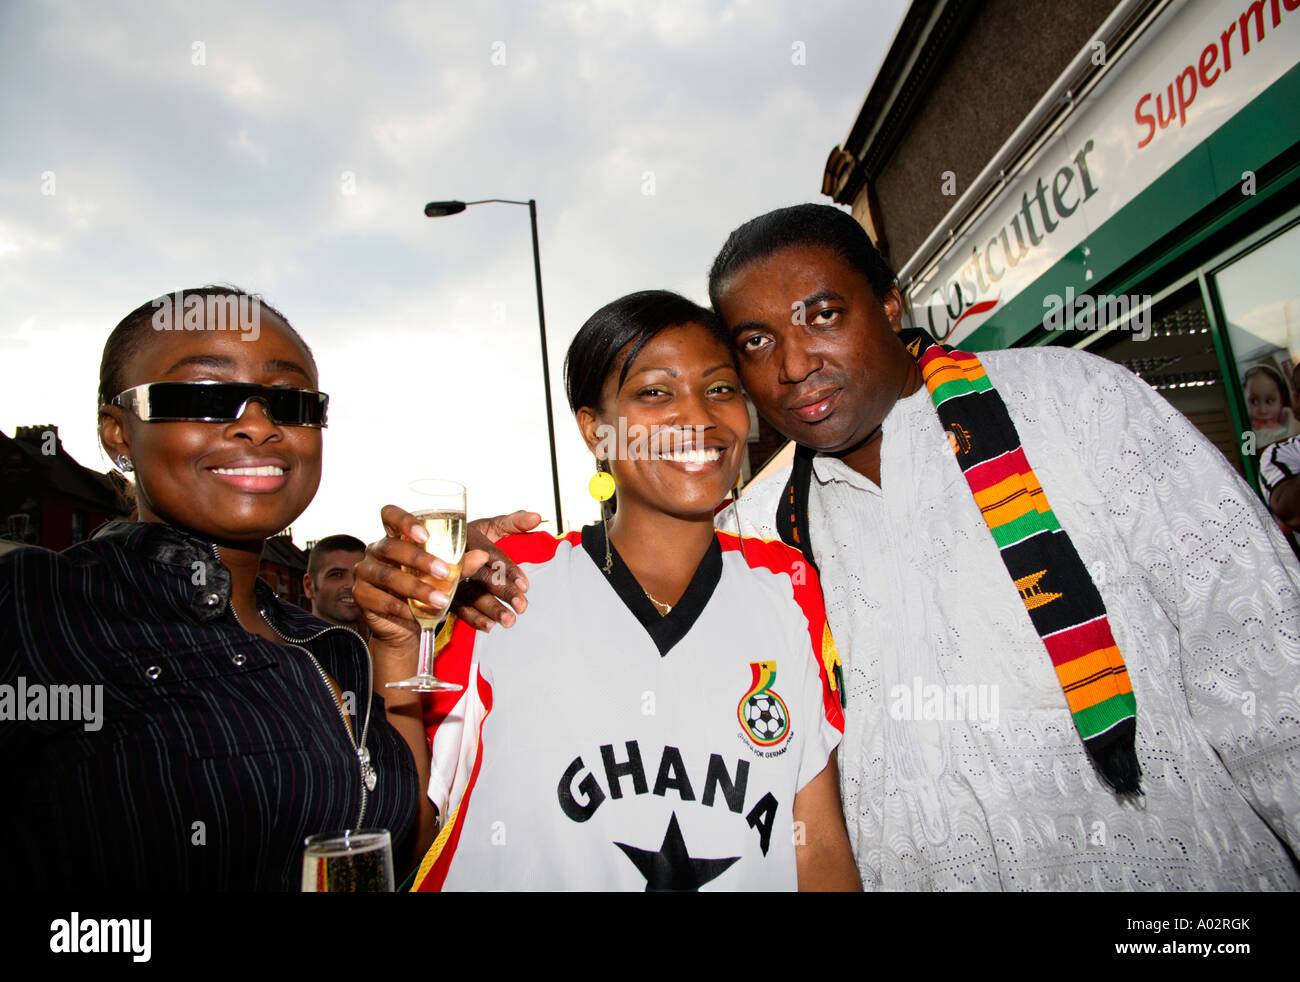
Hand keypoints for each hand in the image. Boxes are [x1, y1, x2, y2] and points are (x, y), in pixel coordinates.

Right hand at [353, 505, 489, 648]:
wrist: (407, 625)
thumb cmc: (425, 591)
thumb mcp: (445, 577)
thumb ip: (460, 566)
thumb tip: (482, 556)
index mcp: (395, 537)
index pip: (390, 515)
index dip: (405, 521)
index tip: (426, 535)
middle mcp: (377, 550)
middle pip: (392, 547)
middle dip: (419, 559)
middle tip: (443, 572)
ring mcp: (366, 572)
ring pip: (388, 576)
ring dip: (417, 588)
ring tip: (441, 600)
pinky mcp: (361, 595)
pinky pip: (381, 600)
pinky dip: (402, 607)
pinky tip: (418, 613)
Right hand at [451, 510, 540, 632]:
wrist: (434, 549)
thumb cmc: (468, 539)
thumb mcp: (488, 527)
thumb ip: (513, 522)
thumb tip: (537, 517)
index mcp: (468, 537)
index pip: (490, 554)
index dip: (509, 570)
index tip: (525, 585)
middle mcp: (456, 557)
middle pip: (481, 576)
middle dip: (503, 591)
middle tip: (521, 605)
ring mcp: (447, 577)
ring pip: (470, 595)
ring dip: (490, 609)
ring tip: (509, 619)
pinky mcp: (442, 594)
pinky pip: (457, 608)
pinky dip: (473, 618)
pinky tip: (489, 626)